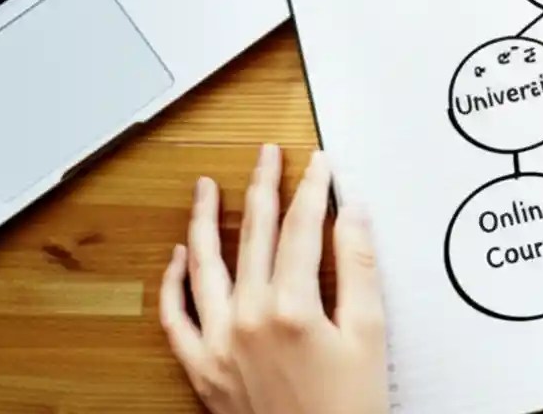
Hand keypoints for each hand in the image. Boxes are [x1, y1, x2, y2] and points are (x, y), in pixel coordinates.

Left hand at [159, 145, 388, 413]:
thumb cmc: (348, 410)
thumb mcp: (369, 336)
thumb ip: (361, 269)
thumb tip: (352, 214)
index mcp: (292, 307)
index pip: (302, 228)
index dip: (312, 189)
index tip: (319, 164)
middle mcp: (248, 318)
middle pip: (254, 234)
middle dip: (263, 187)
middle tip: (268, 155)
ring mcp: (219, 343)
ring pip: (205, 265)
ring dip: (204, 220)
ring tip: (206, 188)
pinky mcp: (202, 368)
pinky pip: (176, 317)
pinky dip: (174, 283)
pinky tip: (178, 256)